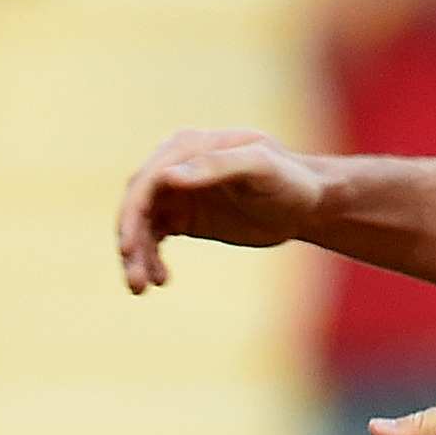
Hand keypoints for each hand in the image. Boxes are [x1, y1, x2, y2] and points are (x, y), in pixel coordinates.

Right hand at [116, 127, 327, 292]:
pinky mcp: (183, 215)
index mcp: (188, 146)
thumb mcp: (261, 168)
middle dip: (130, 241)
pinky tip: (160, 280)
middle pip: (137, 204)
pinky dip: (150, 257)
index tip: (128, 250)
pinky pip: (154, 236)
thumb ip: (217, 166)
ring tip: (143, 287)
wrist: (307, 202)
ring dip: (137, 255)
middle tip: (135, 281)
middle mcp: (175, 166)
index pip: (147, 181)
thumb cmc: (290, 180)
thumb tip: (168, 176)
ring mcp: (177, 192)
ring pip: (141, 224)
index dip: (132, 215)